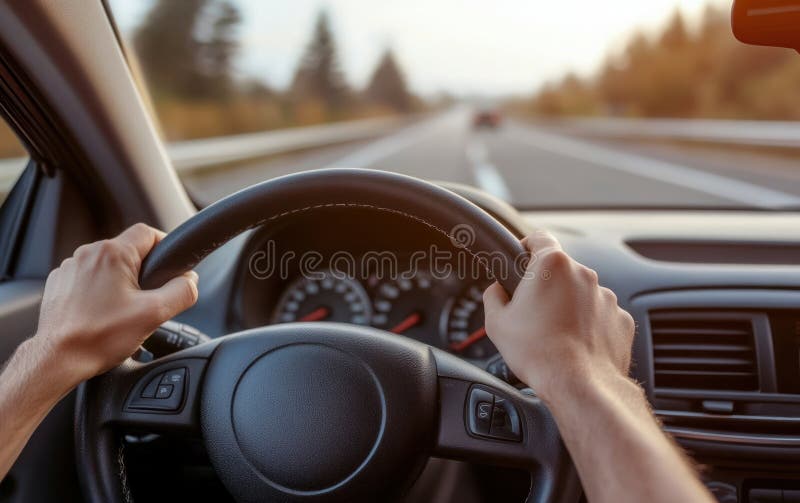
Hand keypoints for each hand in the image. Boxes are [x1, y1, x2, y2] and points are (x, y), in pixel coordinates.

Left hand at [33, 223, 198, 387]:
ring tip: (122, 312)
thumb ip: (182, 292)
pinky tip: (102, 314)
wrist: (58, 360)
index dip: (166, 246)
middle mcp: (87, 254)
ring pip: (108, 266)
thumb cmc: (99, 337)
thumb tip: (190, 281)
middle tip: (147, 300)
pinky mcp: (59, 284)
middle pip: (129, 250)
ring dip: (121, 283)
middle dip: (143, 272)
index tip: (170, 268)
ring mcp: (69, 269)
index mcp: (112, 254)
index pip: (149, 233)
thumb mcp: (155, 314)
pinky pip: (89, 279)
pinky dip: (100, 292)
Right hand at [483, 230, 634, 401]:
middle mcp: (583, 274)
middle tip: (532, 311)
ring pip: (582, 294)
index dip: (528, 246)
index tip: (523, 257)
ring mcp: (606, 297)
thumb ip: (493, 296)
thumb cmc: (537, 353)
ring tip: (555, 335)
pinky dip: (589, 326)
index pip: (539, 237)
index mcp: (552, 266)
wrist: (578, 386)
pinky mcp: (621, 319)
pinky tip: (575, 345)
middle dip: (547, 286)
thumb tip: (497, 291)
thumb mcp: (496, 323)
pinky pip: (600, 316)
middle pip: (561, 270)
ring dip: (569, 306)